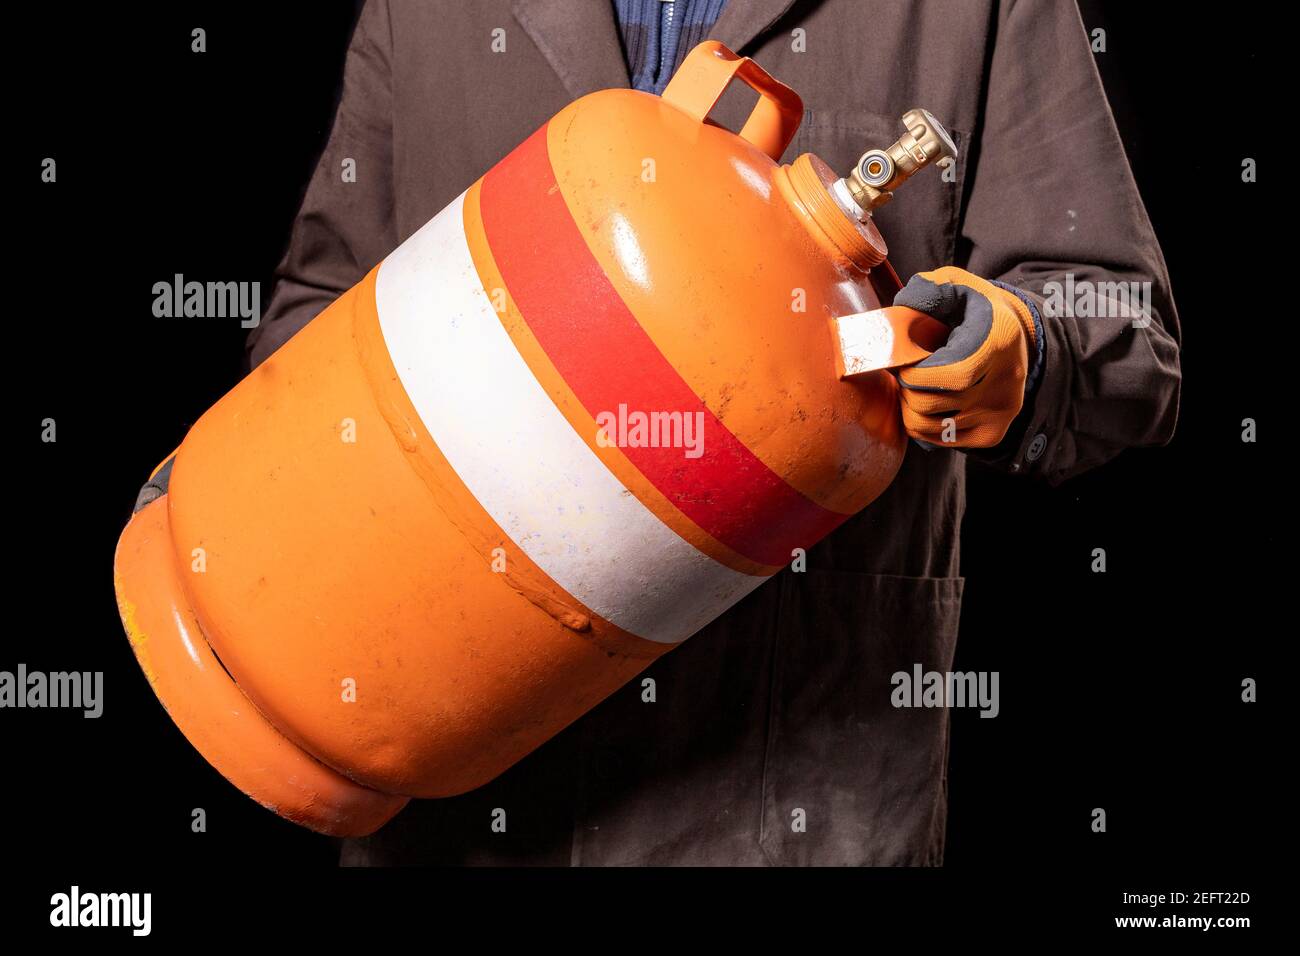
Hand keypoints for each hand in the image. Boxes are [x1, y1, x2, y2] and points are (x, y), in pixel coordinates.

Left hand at [892, 266, 1041, 447]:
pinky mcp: (992, 434)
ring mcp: (1001, 412)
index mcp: (999, 340)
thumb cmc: (976, 310)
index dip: (915, 374)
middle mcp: (1006, 382)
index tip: (904, 361)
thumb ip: (928, 290)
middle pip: (930, 404)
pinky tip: (929, 403)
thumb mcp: (958, 285)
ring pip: (928, 426)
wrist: (1017, 338)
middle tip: (904, 372)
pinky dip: (923, 425)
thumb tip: (902, 310)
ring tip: (915, 386)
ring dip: (910, 407)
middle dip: (905, 389)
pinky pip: (939, 441)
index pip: (950, 375)